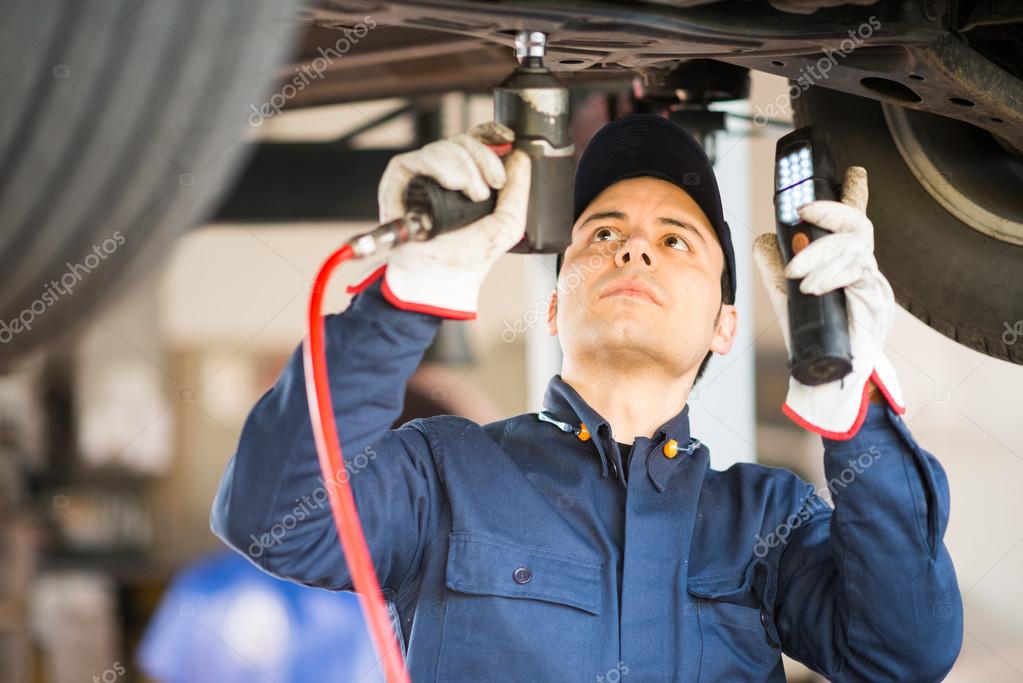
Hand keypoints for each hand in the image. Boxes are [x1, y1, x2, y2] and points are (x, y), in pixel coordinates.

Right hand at [368, 121, 530, 319]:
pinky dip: (441, 166)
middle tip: (492, 186)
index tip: (508, 139)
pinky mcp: (399, 180)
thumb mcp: (507, 225)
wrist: (442, 277)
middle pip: (463, 140)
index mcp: (466, 176)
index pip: (477, 140)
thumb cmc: (469, 255)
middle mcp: (442, 171)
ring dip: (466, 168)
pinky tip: (453, 185)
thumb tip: (521, 157)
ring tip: (474, 195)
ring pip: (444, 146)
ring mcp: (420, 174)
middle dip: (484, 158)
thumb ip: (519, 192)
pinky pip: (419, 158)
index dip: (491, 133)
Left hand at [753, 166, 904, 439]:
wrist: (824, 373)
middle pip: (858, 224)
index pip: (851, 220)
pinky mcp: (876, 303)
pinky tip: (812, 287)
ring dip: (821, 255)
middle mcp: (862, 266)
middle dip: (831, 210)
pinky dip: (832, 277)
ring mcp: (872, 284)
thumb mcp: (784, 291)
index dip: (853, 193)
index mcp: (842, 260)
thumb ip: (775, 262)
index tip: (851, 171)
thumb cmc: (809, 331)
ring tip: (796, 274)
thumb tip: (764, 237)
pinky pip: (859, 276)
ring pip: (856, 247)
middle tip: (802, 210)